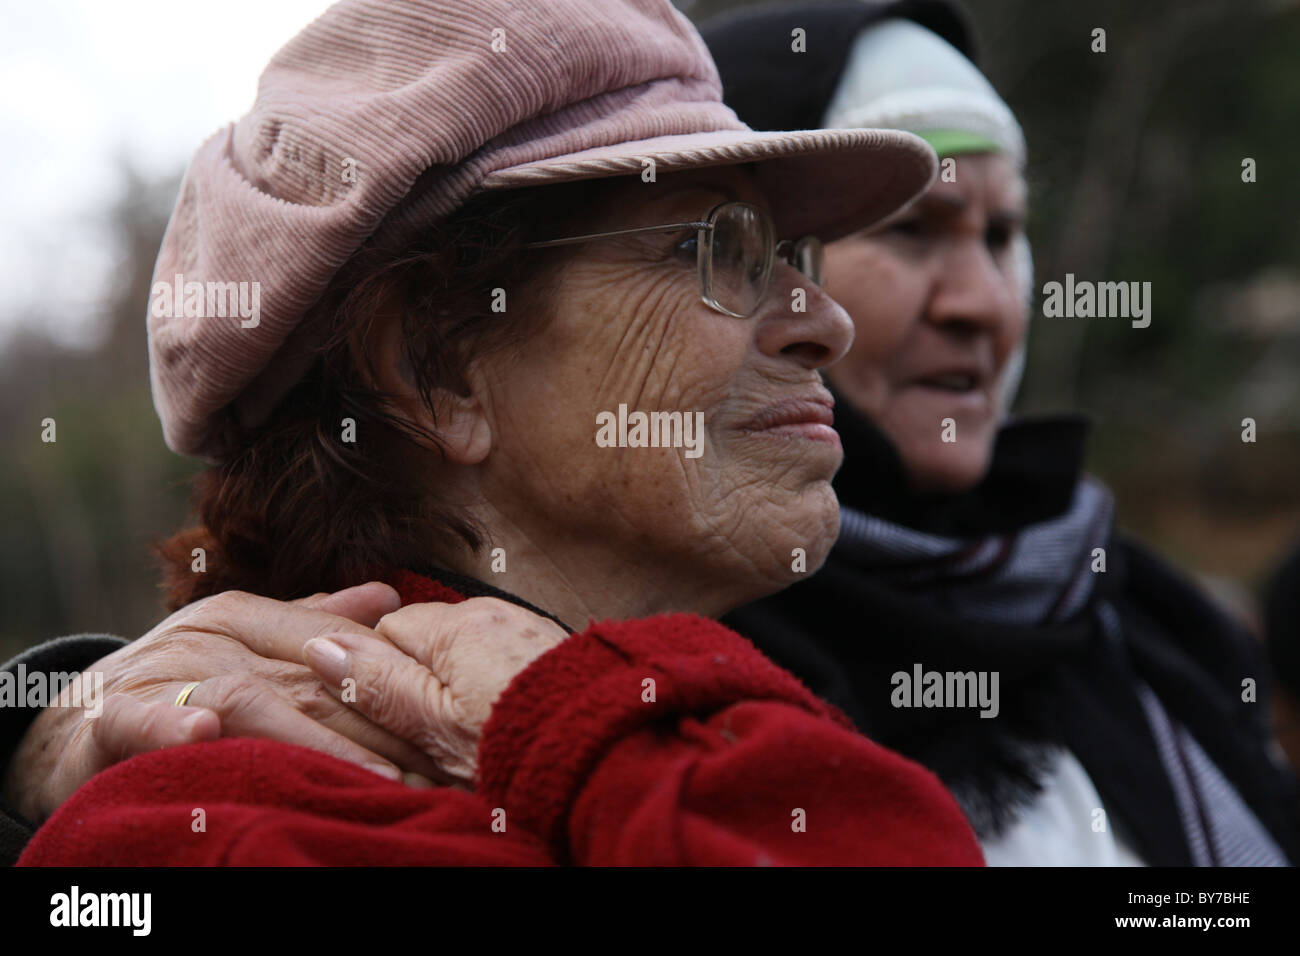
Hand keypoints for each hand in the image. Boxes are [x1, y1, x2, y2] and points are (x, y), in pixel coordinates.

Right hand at [2, 583, 447, 823]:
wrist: (79, 717)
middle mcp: (214, 636)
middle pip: (311, 679)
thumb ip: (315, 621)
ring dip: (313, 739)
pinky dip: (178, 725)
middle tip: (433, 769)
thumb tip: (391, 597)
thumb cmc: (182, 681)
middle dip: (379, 727)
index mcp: (250, 618)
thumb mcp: (248, 646)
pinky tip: (207, 733)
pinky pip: (149, 718)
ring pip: (250, 698)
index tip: (449, 724)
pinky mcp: (116, 715)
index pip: (337, 647)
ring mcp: (166, 672)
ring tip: (372, 776)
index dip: (396, 685)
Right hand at [301, 597, 568, 784]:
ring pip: (468, 650)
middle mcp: (494, 610)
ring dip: (463, 684)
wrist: (612, 750)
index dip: (383, 676)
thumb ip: (377, 683)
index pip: (387, 630)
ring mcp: (529, 626)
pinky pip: (504, 657)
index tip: (399, 716)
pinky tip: (510, 719)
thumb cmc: (518, 743)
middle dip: (425, 679)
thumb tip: (320, 646)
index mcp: (457, 624)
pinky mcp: (555, 647)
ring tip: (479, 732)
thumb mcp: (433, 725)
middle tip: (441, 733)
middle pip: (429, 638)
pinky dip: (498, 684)